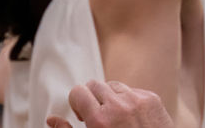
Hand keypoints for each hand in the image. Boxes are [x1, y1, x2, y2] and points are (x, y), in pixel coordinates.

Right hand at [45, 80, 173, 127]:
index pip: (78, 91)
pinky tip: (130, 118)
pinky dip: (128, 100)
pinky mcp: (152, 99)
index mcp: (100, 120)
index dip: (77, 102)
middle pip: (95, 85)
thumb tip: (51, 119)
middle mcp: (118, 106)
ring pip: (114, 85)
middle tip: (96, 116)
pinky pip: (133, 90)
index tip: (82, 115)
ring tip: (114, 118)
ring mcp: (137, 100)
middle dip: (92, 99)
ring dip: (110, 98)